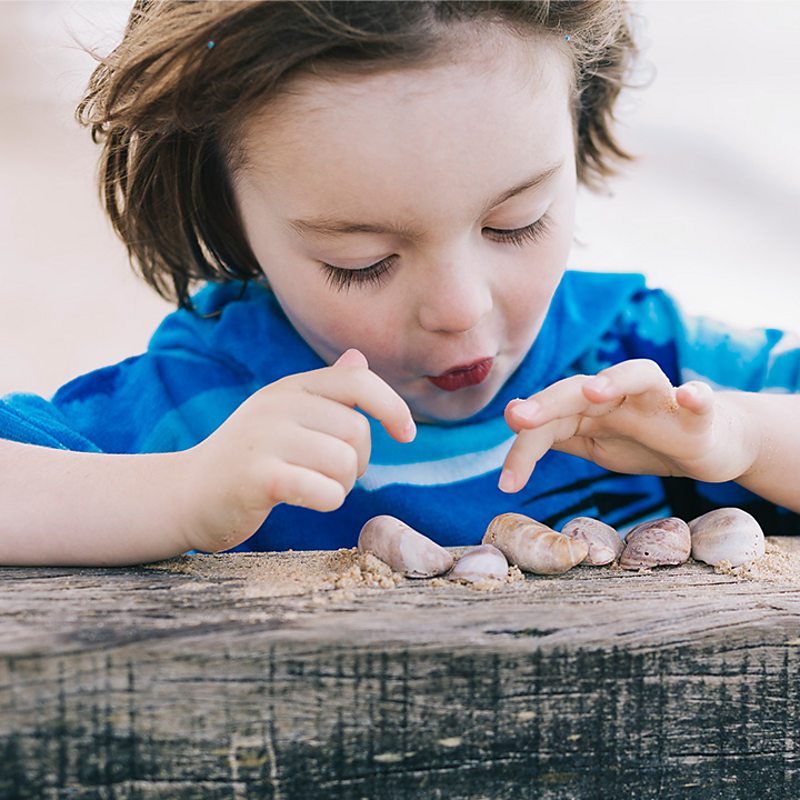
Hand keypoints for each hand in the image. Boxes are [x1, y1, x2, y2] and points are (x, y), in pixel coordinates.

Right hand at [183, 348, 414, 552]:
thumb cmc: (246, 458)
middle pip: (358, 431)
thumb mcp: (283, 415)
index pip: (358, 380)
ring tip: (314, 489)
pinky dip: (328, 499)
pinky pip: (323, 489)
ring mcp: (265, 438)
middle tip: (329, 476)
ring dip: (342, 486)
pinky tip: (309, 500)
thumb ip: (324, 390)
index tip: (407, 434)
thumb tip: (359, 358)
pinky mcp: (256, 476)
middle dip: (358, 463)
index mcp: (291, 388)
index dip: (393, 406)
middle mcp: (278, 405)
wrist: (184, 494)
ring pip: (346, 463)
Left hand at [498, 359, 755, 492]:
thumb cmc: (643, 441)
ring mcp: (660, 400)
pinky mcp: (699, 414)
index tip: (507, 484)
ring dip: (615, 379)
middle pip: (580, 389)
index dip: (525, 448)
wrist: (707, 445)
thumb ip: (555, 432)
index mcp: (590, 406)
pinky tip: (690, 396)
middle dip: (549, 401)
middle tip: (520, 418)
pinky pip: (701, 399)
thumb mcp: (592, 443)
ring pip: (638, 375)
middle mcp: (620, 394)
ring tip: (594, 391)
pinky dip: (696, 395)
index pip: (549, 420)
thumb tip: (510, 416)